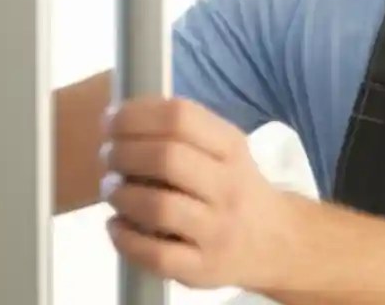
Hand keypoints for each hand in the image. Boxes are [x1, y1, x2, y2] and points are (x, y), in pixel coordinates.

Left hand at [100, 97, 292, 290]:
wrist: (276, 242)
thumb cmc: (232, 187)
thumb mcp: (225, 149)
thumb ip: (182, 131)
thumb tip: (119, 118)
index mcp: (232, 148)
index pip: (180, 117)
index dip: (135, 115)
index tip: (110, 120)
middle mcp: (229, 188)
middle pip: (166, 158)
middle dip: (123, 152)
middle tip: (108, 155)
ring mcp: (217, 232)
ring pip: (158, 207)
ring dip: (121, 193)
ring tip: (111, 188)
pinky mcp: (203, 269)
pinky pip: (155, 255)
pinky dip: (124, 237)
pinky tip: (116, 224)